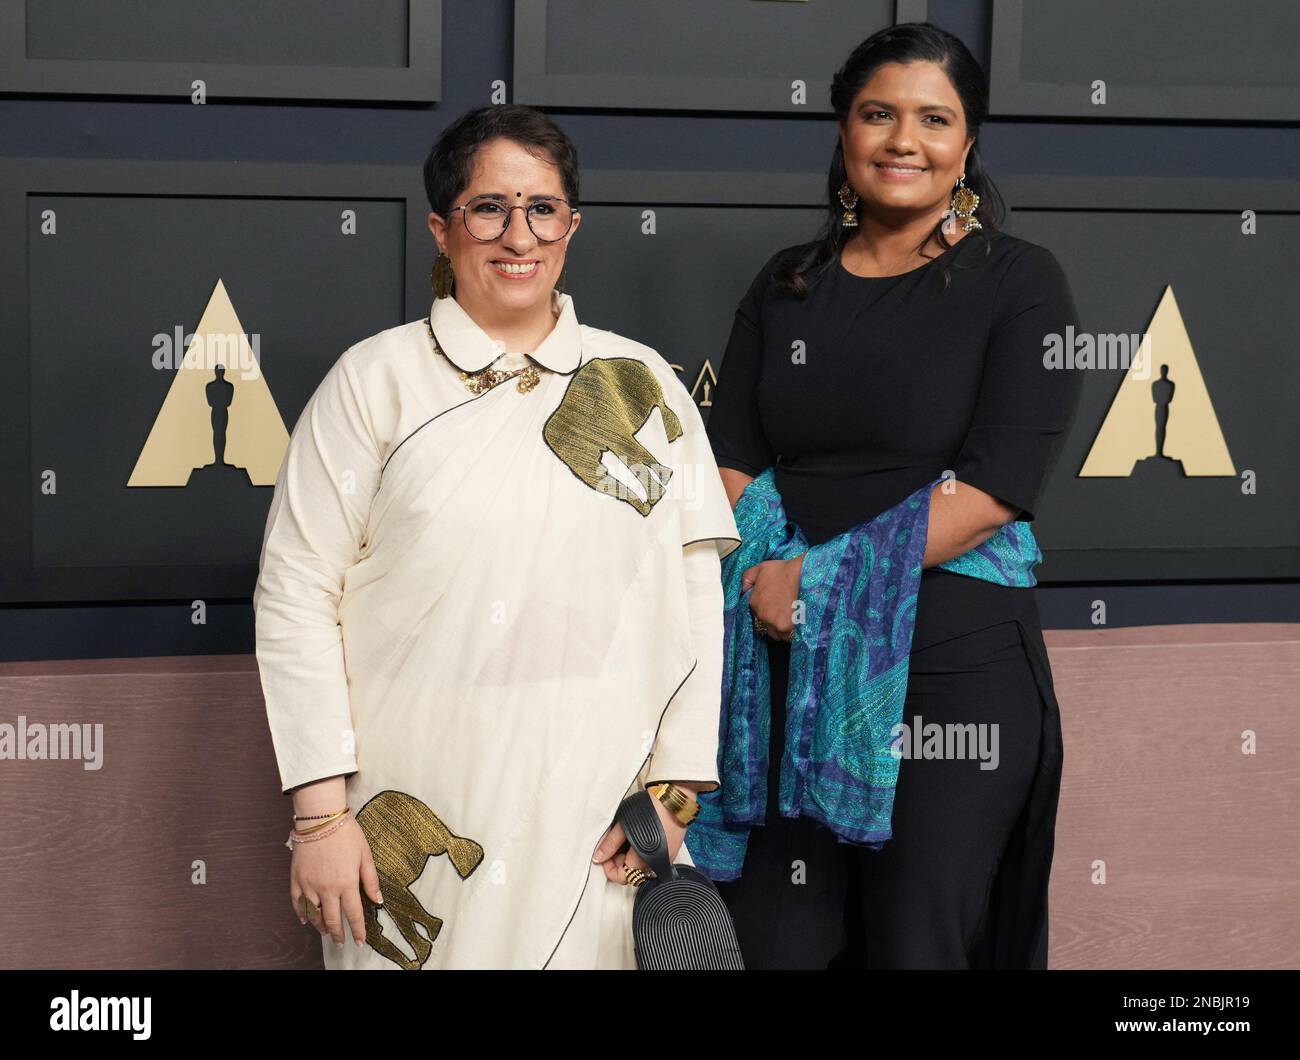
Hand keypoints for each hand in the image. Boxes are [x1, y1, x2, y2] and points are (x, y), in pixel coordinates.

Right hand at [289, 817, 384, 948]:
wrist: (320, 818)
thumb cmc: (346, 834)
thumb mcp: (365, 855)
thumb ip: (371, 880)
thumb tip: (378, 900)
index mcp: (346, 883)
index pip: (354, 914)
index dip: (358, 930)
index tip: (360, 942)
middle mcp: (327, 889)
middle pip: (332, 920)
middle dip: (339, 934)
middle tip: (342, 943)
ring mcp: (309, 885)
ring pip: (314, 915)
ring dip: (321, 927)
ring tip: (326, 933)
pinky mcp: (296, 879)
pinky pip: (297, 903)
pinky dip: (302, 914)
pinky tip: (306, 920)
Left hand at [592, 793, 687, 885]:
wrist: (674, 799)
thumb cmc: (650, 808)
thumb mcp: (623, 825)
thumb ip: (610, 844)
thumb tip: (598, 858)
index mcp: (642, 860)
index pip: (622, 878)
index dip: (609, 869)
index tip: (605, 856)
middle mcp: (656, 865)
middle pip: (632, 874)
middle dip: (620, 863)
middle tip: (616, 845)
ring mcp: (665, 860)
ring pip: (643, 868)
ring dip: (632, 860)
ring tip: (628, 840)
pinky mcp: (671, 852)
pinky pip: (653, 861)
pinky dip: (644, 855)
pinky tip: (640, 840)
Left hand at [742, 554, 804, 641]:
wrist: (803, 573)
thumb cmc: (783, 570)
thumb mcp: (760, 568)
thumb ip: (747, 580)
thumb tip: (743, 591)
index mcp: (754, 603)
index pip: (757, 614)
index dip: (766, 611)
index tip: (775, 606)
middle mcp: (762, 616)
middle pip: (766, 626)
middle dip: (773, 621)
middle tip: (784, 613)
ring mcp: (775, 624)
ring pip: (777, 634)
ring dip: (782, 630)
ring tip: (791, 620)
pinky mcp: (788, 629)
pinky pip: (787, 637)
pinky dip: (791, 634)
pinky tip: (797, 625)